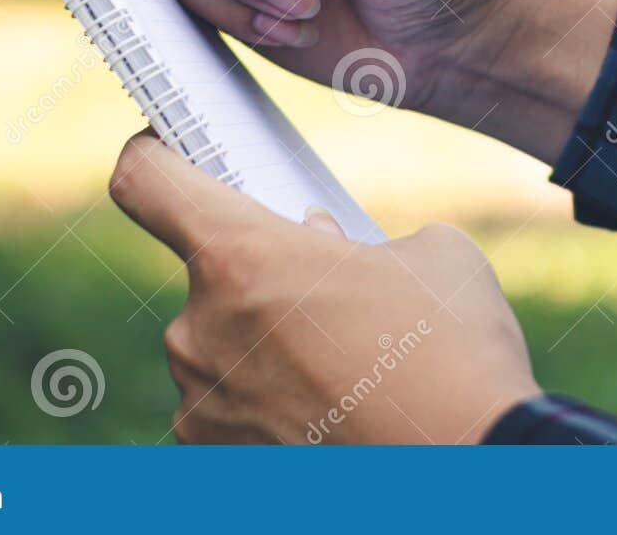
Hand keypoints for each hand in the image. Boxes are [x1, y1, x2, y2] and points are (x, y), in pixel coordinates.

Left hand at [109, 130, 541, 443]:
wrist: (472, 465)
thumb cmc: (453, 351)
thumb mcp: (426, 253)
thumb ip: (352, 234)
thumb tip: (320, 241)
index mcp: (240, 256)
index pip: (145, 180)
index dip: (154, 154)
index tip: (172, 151)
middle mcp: (199, 328)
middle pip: (207, 271)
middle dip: (261, 273)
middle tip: (325, 291)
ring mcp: (202, 399)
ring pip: (218, 341)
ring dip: (262, 339)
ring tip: (341, 360)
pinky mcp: (215, 457)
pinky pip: (226, 402)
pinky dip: (266, 398)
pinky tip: (330, 406)